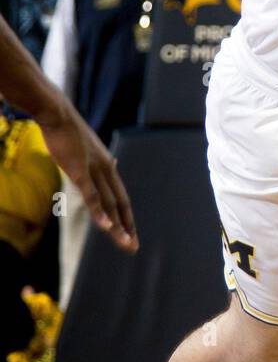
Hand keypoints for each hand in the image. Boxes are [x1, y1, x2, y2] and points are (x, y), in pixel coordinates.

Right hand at [36, 103, 138, 252]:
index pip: (121, 197)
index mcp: (108, 166)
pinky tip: (107, 227)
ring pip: (109, 204)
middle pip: (120, 205)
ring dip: (117, 226)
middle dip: (127, 227)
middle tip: (134, 247)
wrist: (58, 114)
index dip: (126, 217)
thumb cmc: (69, 131)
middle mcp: (106, 170)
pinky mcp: (79, 170)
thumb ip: (100, 161)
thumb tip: (113, 163)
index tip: (131, 233)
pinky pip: (92, 196)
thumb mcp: (90, 147)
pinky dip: (100, 212)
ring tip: (125, 244)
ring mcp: (94, 171)